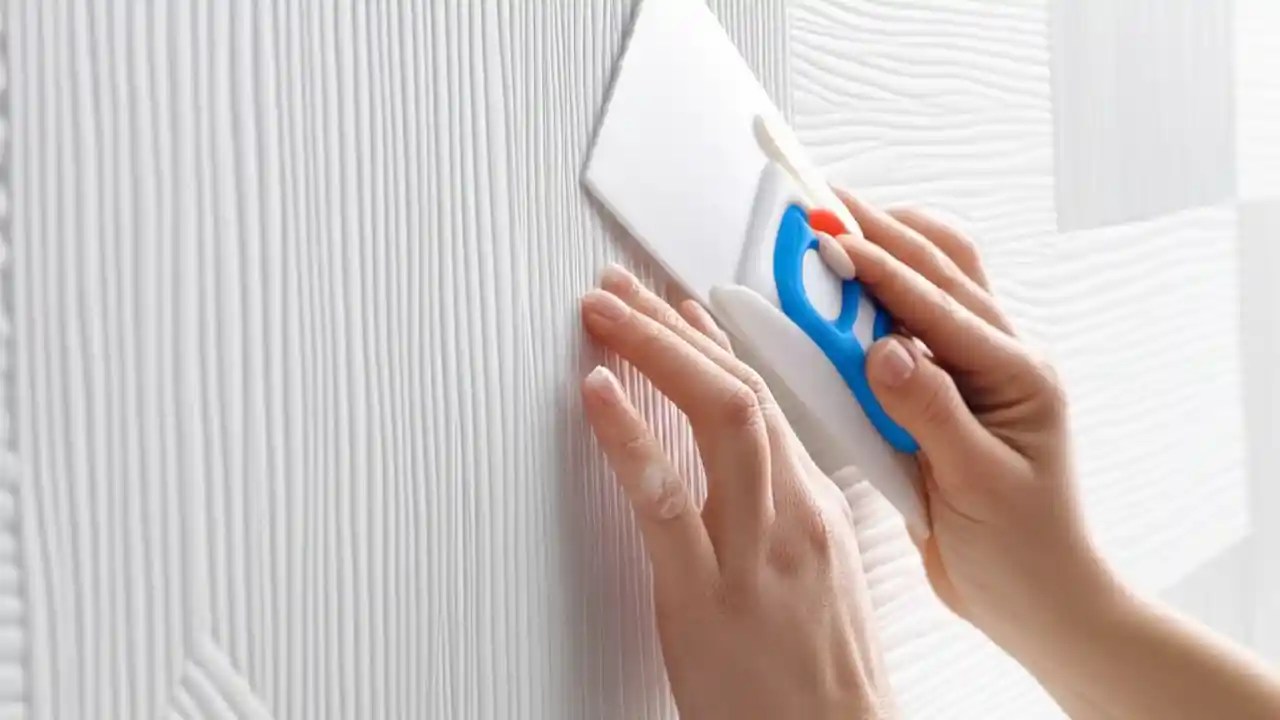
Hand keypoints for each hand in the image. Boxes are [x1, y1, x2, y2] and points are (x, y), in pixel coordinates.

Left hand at [579, 265, 894, 719]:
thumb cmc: (820, 676)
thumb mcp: (815, 573)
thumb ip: (781, 509)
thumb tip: (746, 460)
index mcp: (816, 507)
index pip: (767, 397)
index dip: (716, 343)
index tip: (680, 307)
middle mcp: (794, 513)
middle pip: (740, 387)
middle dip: (675, 326)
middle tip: (622, 292)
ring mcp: (755, 550)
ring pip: (716, 416)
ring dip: (654, 351)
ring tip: (604, 315)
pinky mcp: (708, 596)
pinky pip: (666, 498)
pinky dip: (630, 436)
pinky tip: (600, 395)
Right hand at [831, 191, 1120, 656]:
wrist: (1038, 598)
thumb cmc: (1021, 549)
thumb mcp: (976, 485)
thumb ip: (930, 412)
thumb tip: (884, 349)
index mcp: (1018, 375)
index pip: (936, 305)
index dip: (878, 264)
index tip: (826, 234)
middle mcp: (1003, 360)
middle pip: (941, 269)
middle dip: (881, 230)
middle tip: (822, 203)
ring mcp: (979, 372)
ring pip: (938, 284)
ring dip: (890, 249)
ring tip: (836, 223)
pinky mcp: (951, 392)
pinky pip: (918, 325)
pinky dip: (884, 295)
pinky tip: (851, 286)